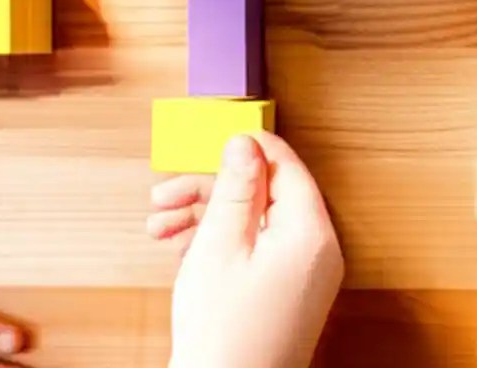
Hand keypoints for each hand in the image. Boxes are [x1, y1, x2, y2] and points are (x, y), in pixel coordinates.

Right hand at [148, 134, 343, 367]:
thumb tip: (245, 142)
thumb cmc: (224, 334)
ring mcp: (304, 275)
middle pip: (265, 194)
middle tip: (165, 195)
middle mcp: (317, 251)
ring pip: (255, 223)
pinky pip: (257, 251)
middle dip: (211, 190)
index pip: (286, 166)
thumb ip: (236, 188)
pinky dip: (220, 245)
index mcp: (311, 232)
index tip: (210, 143)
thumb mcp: (221, 245)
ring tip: (159, 228)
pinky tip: (181, 250)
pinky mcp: (287, 293)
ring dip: (206, 217)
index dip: (247, 150)